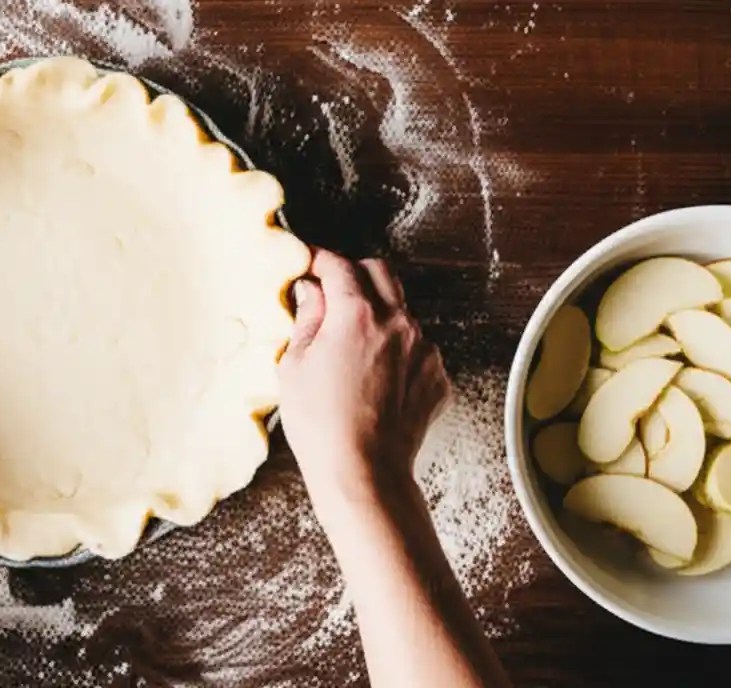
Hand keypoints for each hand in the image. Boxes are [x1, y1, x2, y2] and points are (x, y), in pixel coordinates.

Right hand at [278, 248, 450, 510]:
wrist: (363, 472)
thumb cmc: (320, 425)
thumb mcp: (294, 366)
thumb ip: (306, 319)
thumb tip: (311, 293)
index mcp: (356, 315)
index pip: (339, 265)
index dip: (319, 258)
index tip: (308, 261)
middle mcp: (397, 323)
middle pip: (380, 272)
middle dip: (354, 272)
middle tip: (332, 290)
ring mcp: (424, 349)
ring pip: (401, 310)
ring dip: (378, 314)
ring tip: (353, 346)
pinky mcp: (437, 376)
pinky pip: (417, 348)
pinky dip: (397, 351)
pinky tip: (374, 378)